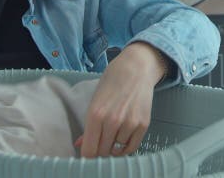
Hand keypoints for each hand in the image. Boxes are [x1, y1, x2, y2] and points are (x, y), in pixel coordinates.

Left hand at [76, 42, 164, 157]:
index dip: (87, 154)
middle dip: (99, 150)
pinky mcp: (143, 124)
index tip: (88, 152)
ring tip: (113, 134)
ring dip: (113, 146)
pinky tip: (122, 140)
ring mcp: (129, 123)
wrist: (135, 68)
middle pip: (102, 153)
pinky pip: (132, 147)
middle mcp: (112, 121)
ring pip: (117, 150)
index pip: (88, 150)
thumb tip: (80, 145)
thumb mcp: (95, 101)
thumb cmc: (112, 82)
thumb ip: (88, 126)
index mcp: (95, 115)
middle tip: (100, 143)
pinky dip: (126, 147)